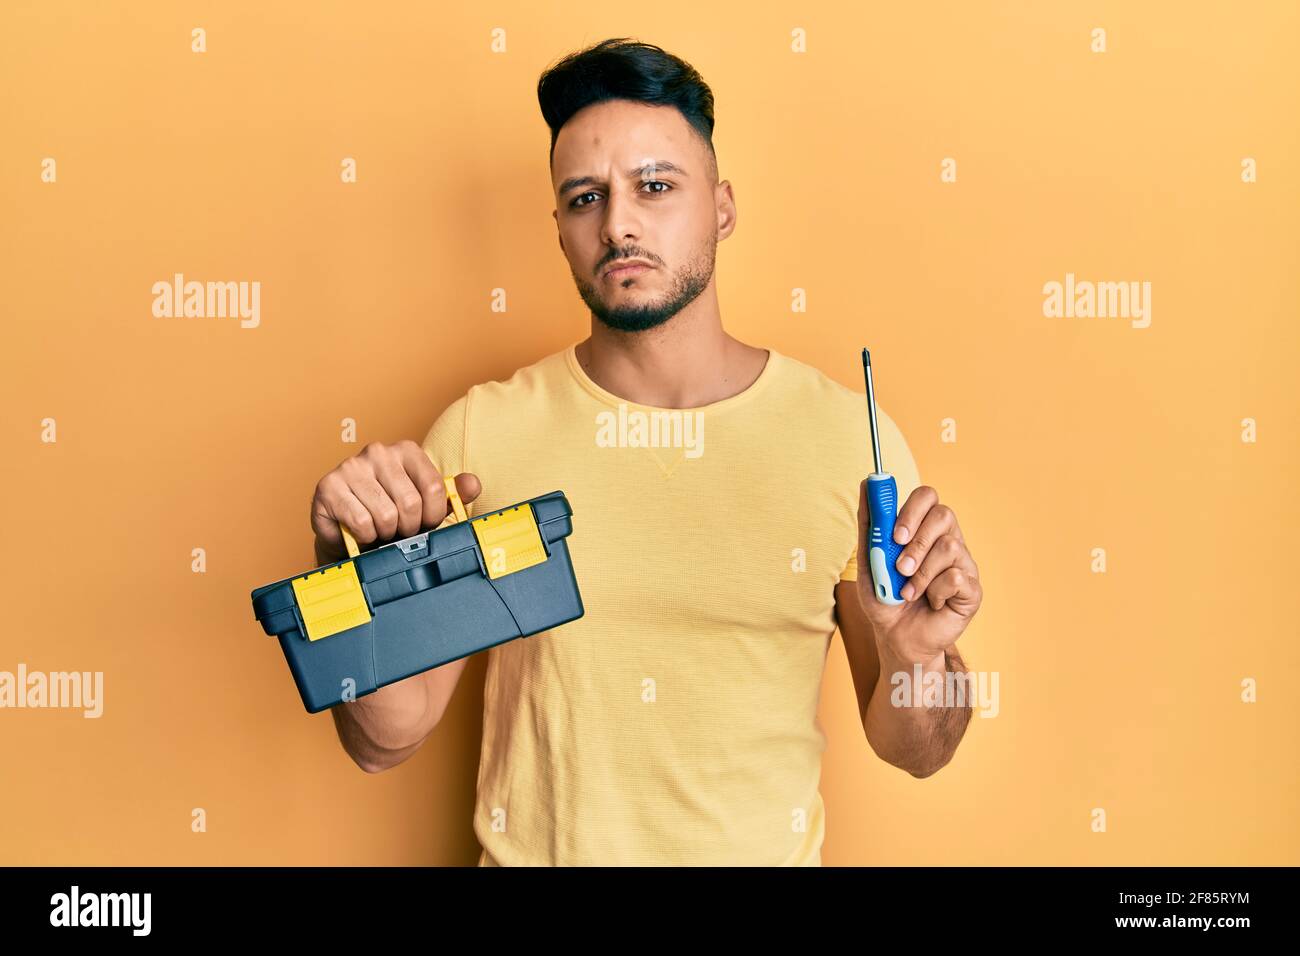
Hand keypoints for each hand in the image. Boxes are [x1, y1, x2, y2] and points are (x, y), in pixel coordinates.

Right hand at [311, 439, 481, 562]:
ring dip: (386, 533)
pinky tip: (361, 530)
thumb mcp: (426, 503)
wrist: (348, 530)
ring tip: (380, 529)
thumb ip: (452, 493)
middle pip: (411, 503)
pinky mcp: (329, 487)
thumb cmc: (390, 513)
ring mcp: (351, 467)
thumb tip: (473, 484)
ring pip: (386, 515)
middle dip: (409, 527)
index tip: (426, 523)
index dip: (434, 515)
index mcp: (406, 450)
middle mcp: (379, 452)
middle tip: (399, 530)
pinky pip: (361, 522)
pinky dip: (365, 536)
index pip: (435, 486)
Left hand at [854, 482, 981, 666]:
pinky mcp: (972, 588)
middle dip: (918, 541)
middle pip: (944, 514)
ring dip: (920, 574)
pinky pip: (957, 577)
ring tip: (908, 593)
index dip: (913, 509)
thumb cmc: (885, 597)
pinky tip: (931, 603)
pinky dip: (935, 592)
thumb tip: (866, 483)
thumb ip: (869, 523)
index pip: (928, 497)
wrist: (896, 637)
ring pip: (949, 547)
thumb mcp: (869, 560)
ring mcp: (963, 563)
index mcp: (924, 528)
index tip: (895, 534)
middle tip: (901, 566)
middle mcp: (947, 540)